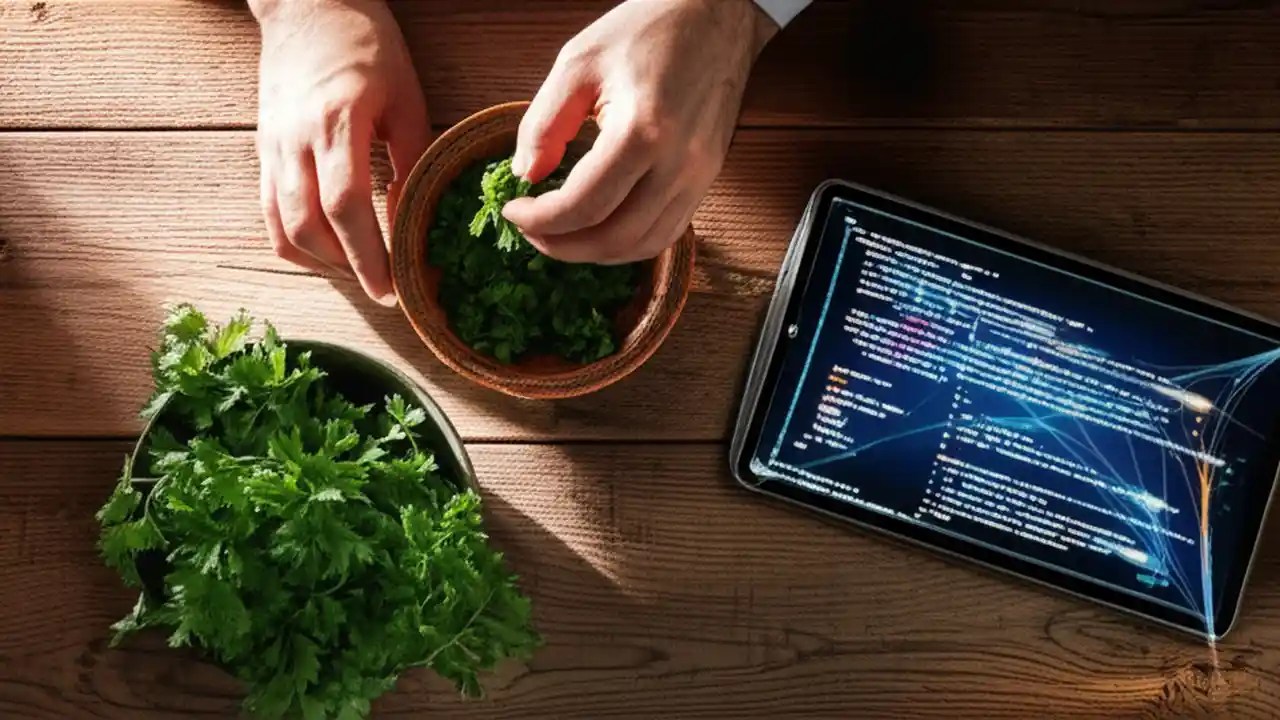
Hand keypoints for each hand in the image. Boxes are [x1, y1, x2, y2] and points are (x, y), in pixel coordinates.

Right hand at [250, 0, 428, 305]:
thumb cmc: (366, 46)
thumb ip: (413, 160)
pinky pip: (269, 215)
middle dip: (349, 270)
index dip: (369, 256)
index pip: (346, 207)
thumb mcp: (406, 99)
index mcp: (336, 123)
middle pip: (310, 228)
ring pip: (284, 229)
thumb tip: (418, 219)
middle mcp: (295, 141)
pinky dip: (297, 244)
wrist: (307, 6)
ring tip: (361, 272)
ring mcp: (271, 149)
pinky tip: (328, 253)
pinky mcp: (262, 152)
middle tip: (385, 291)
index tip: (394, 289)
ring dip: (323, 263)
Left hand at [502, 0, 776, 264]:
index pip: (583, 205)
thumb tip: (525, 175)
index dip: (539, 220)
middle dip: (562, 246)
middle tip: (530, 231)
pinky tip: (600, 228)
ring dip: (595, 252)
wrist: (715, 14)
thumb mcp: (577, 63)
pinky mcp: (707, 179)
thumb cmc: (647, 29)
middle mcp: (678, 164)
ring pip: (643, 246)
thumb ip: (544, 123)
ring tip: (560, 234)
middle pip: (614, 239)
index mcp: (643, 131)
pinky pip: (666, 233)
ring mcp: (698, 176)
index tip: (512, 209)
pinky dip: (628, 243)